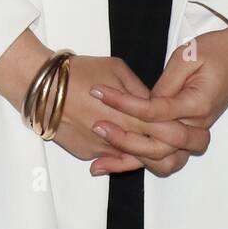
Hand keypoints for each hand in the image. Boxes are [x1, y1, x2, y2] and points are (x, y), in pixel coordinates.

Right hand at [49, 54, 208, 170]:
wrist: (42, 87)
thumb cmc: (80, 72)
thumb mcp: (116, 69)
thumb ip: (140, 91)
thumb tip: (153, 104)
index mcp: (130, 117)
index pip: (163, 132)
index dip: (176, 131)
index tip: (185, 125)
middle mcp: (118, 139)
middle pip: (151, 152)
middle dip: (165, 146)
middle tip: (176, 139)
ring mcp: (101, 150)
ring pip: (130, 158)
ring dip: (142, 150)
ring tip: (149, 137)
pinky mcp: (86, 153)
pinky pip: (109, 156)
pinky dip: (118, 149)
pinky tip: (118, 135)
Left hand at [86, 25, 227, 177]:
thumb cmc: (217, 50)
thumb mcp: (187, 56)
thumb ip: (165, 83)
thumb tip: (141, 103)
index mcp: (198, 104)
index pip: (155, 111)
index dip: (124, 103)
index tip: (98, 92)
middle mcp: (199, 125)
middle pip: (159, 145)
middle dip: (124, 138)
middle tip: (96, 124)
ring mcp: (195, 132)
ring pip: (163, 161)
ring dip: (132, 161)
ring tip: (100, 160)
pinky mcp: (190, 134)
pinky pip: (166, 156)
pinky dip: (141, 162)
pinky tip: (115, 163)